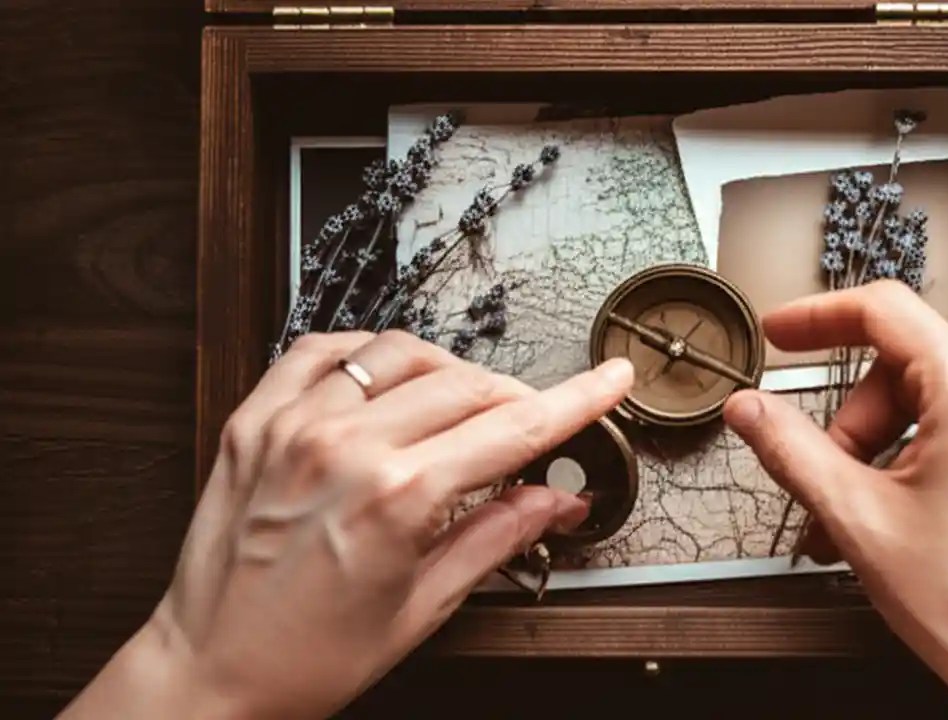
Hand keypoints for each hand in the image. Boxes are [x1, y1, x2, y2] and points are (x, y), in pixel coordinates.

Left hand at [58, 330, 634, 719]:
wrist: (209, 672)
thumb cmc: (310, 658)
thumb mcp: (424, 606)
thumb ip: (498, 536)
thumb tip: (558, 500)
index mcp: (397, 497)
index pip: (513, 428)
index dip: (575, 399)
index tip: (610, 379)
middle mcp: (345, 446)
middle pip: (466, 386)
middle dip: (515, 399)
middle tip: (531, 425)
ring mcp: (293, 425)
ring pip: (402, 354)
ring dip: (448, 372)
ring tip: (459, 407)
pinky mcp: (254, 419)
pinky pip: (322, 350)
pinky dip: (367, 353)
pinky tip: (386, 376)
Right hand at [724, 281, 947, 719]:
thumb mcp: (859, 518)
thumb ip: (792, 450)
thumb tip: (751, 410)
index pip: (884, 310)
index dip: (818, 317)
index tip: (783, 332)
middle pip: (904, 367)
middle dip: (854, 421)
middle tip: (828, 479)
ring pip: (933, 399)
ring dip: (883, 447)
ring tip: (863, 513)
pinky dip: (921, 455)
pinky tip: (902, 510)